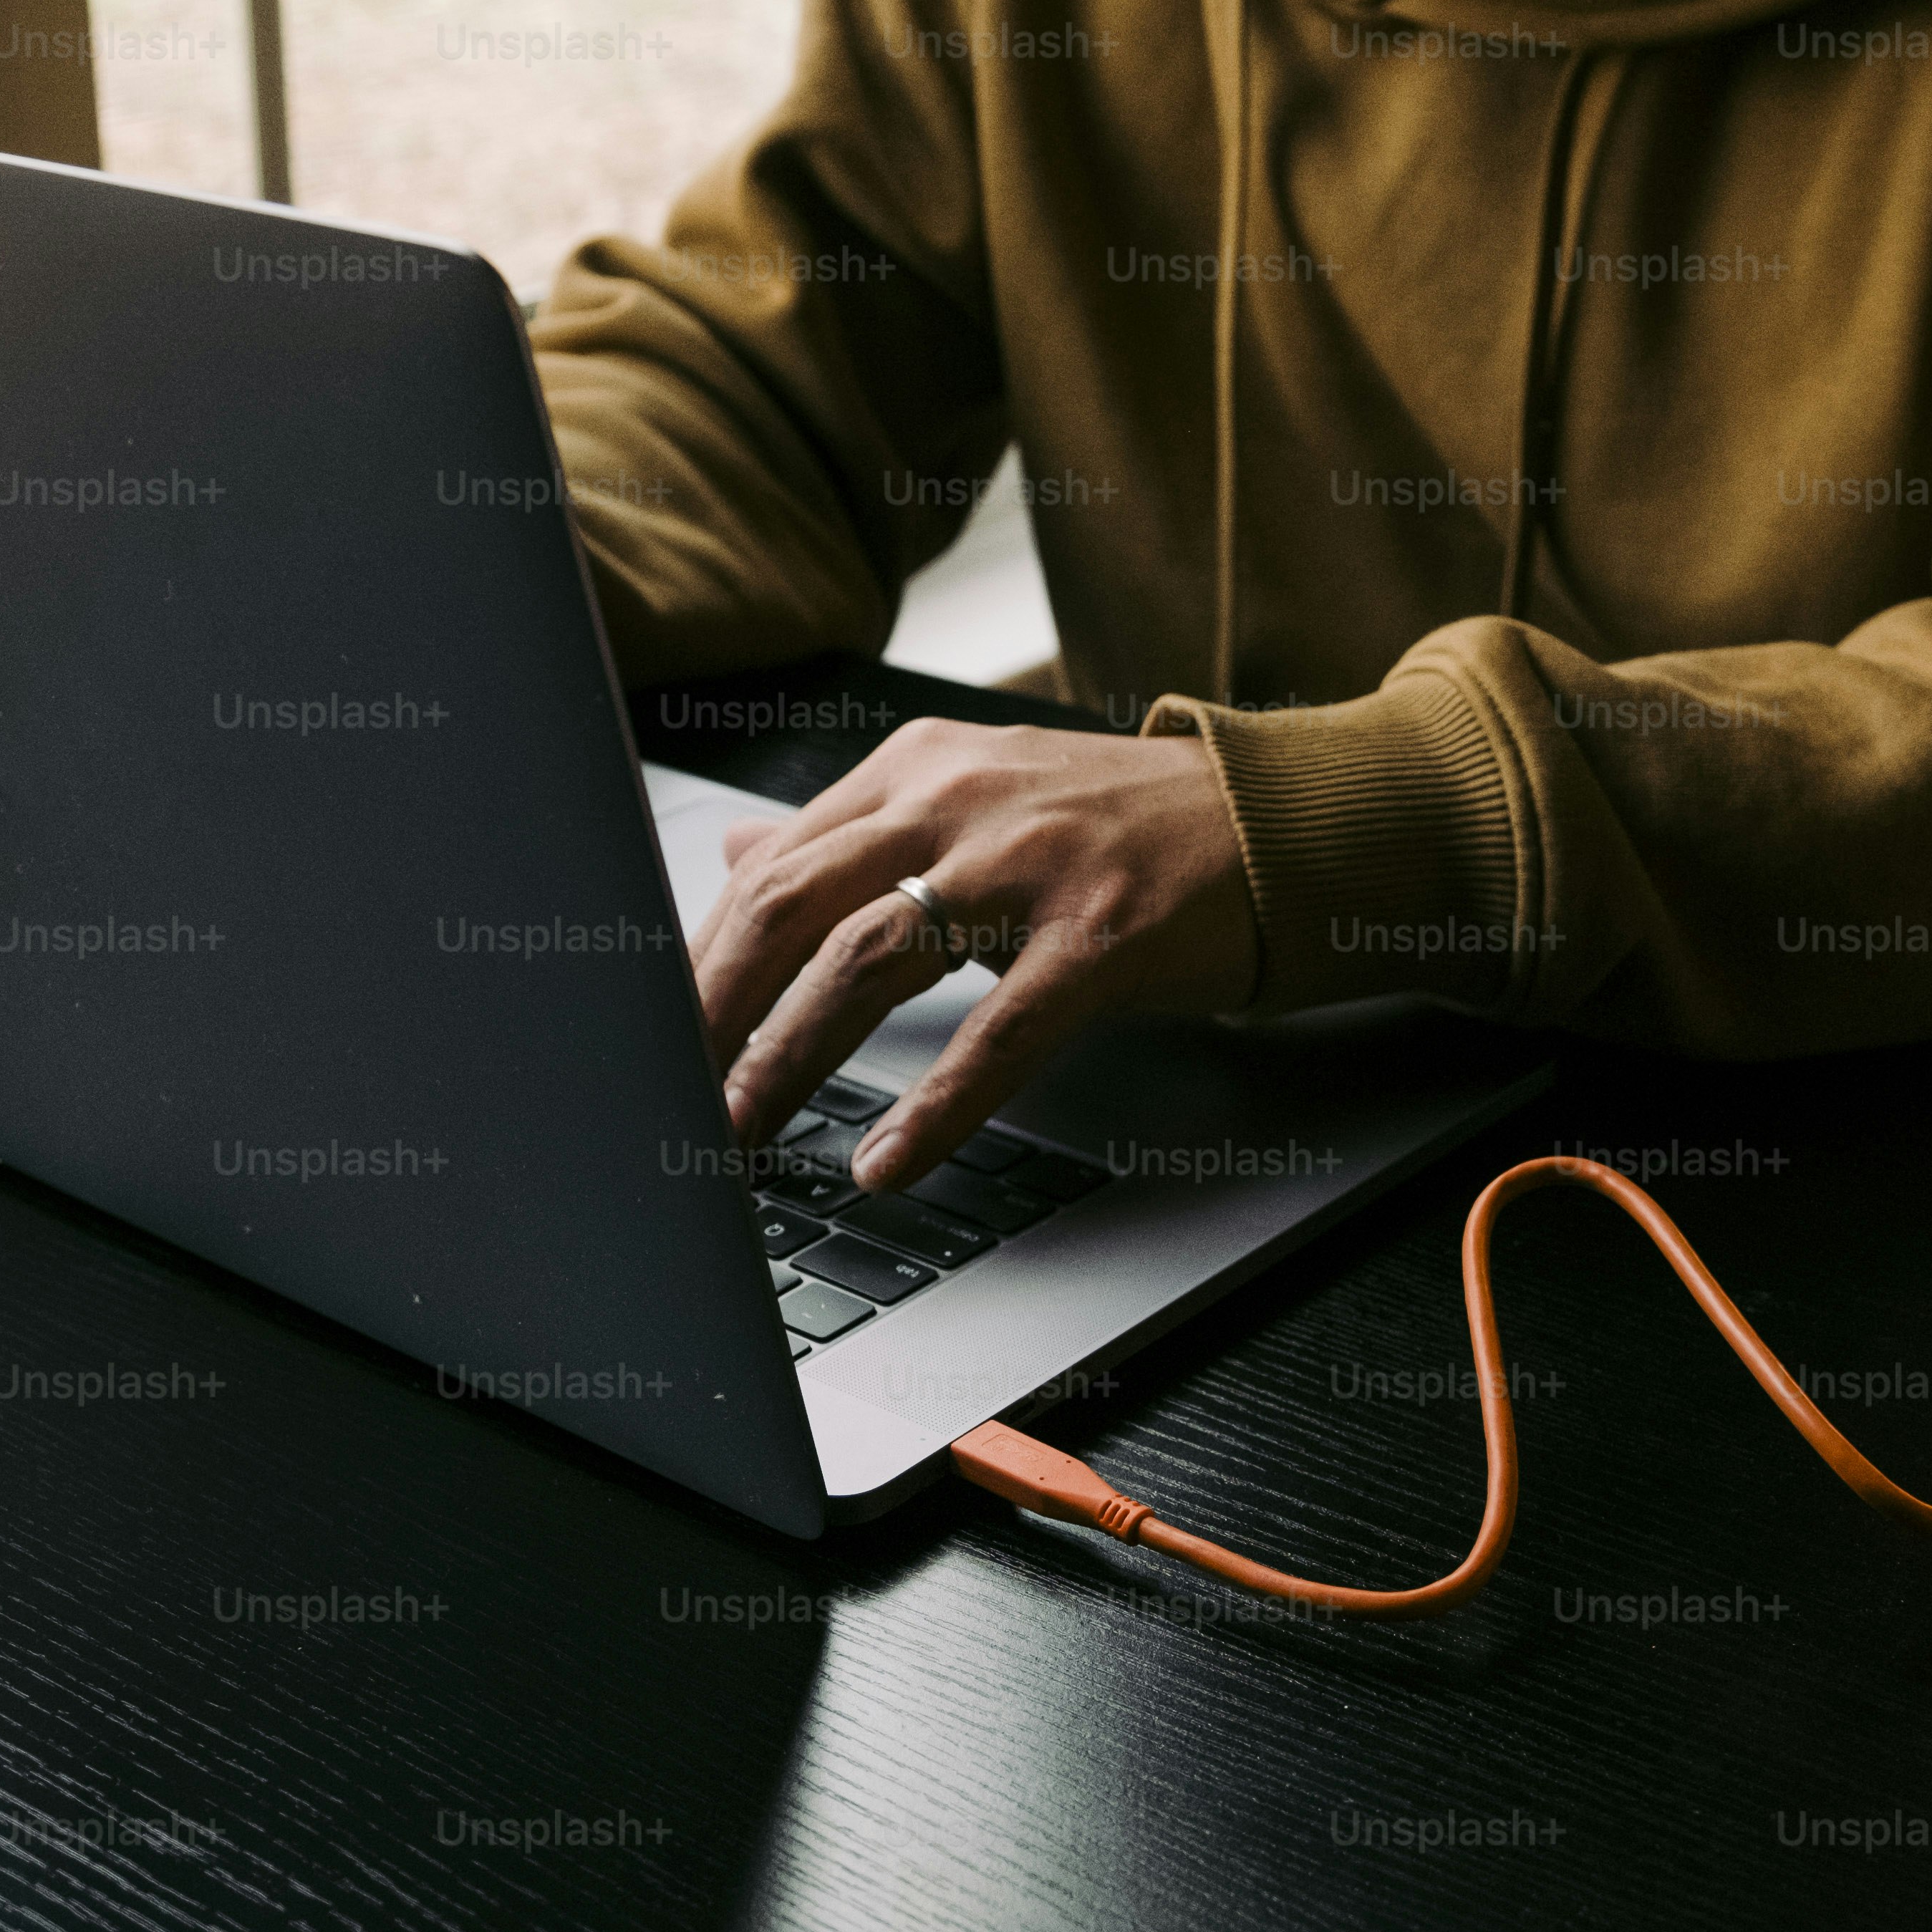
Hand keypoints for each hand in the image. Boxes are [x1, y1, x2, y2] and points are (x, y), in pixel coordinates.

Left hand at [694, 719, 1256, 1187]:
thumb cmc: (1122, 822)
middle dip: (711, 1011)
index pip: (771, 865)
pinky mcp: (1102, 937)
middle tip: (668, 1094)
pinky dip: (931, 1107)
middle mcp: (962, 801)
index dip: (698, 961)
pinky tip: (886, 1161)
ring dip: (787, 1056)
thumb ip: (854, 835)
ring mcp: (1033, 866)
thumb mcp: (974, 797)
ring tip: (742, 1132)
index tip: (653, 1035)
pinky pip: (997, 1034)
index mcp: (918, 770)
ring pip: (867, 959)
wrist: (1278, 821)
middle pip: (791, 904)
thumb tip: (735, 855)